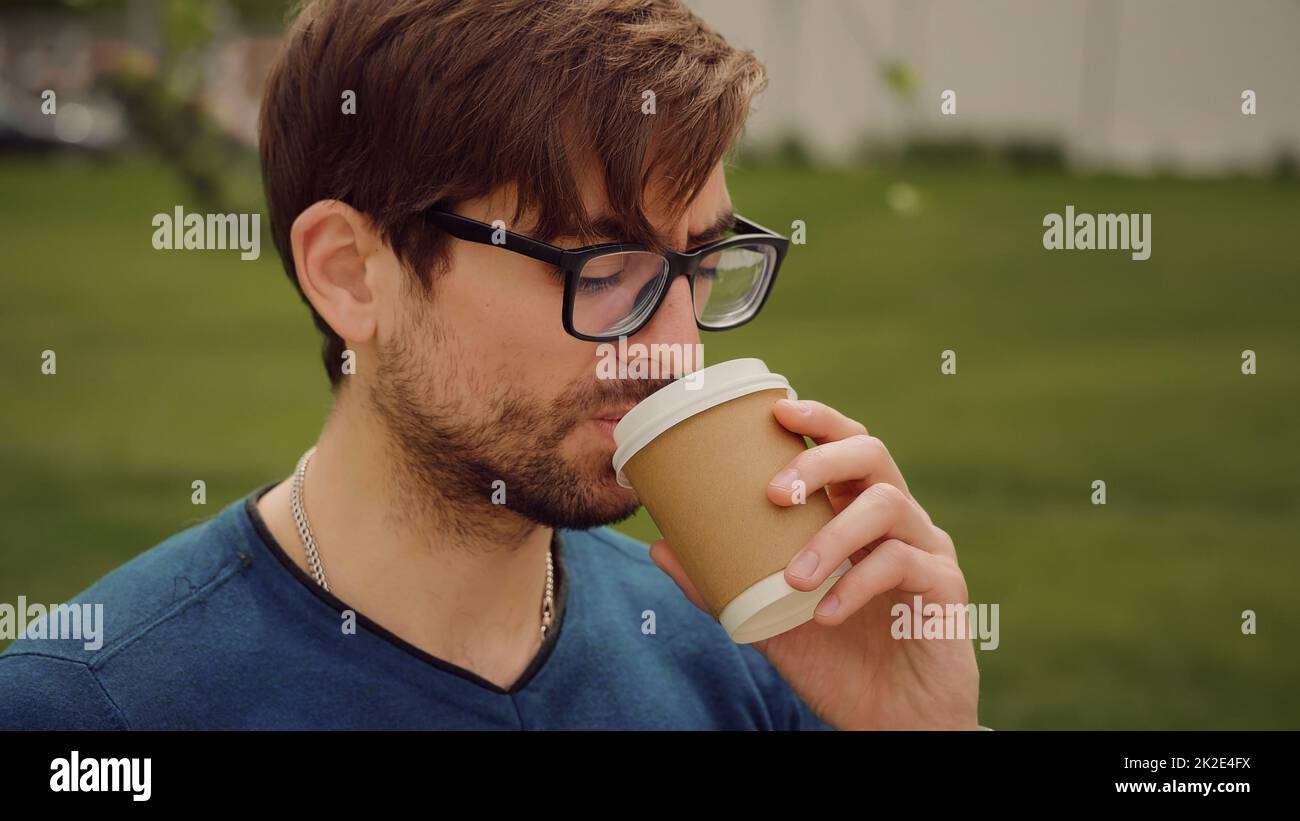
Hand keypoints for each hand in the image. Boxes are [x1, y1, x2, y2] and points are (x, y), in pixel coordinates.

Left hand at [649, 398, 979, 729]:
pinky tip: (825, 613)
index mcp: (856, 512)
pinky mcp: (945, 587)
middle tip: (773, 492)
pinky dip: (857, 585)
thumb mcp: (768, 619)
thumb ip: (721, 583)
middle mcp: (896, 519)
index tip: (777, 410)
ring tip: (794, 577)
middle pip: (872, 453)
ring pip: (888, 505)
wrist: (888, 723)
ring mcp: (926, 548)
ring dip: (832, 536)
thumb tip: (660, 546)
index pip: (844, 444)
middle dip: (820, 459)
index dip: (818, 419)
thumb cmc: (834, 661)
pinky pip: (904, 564)